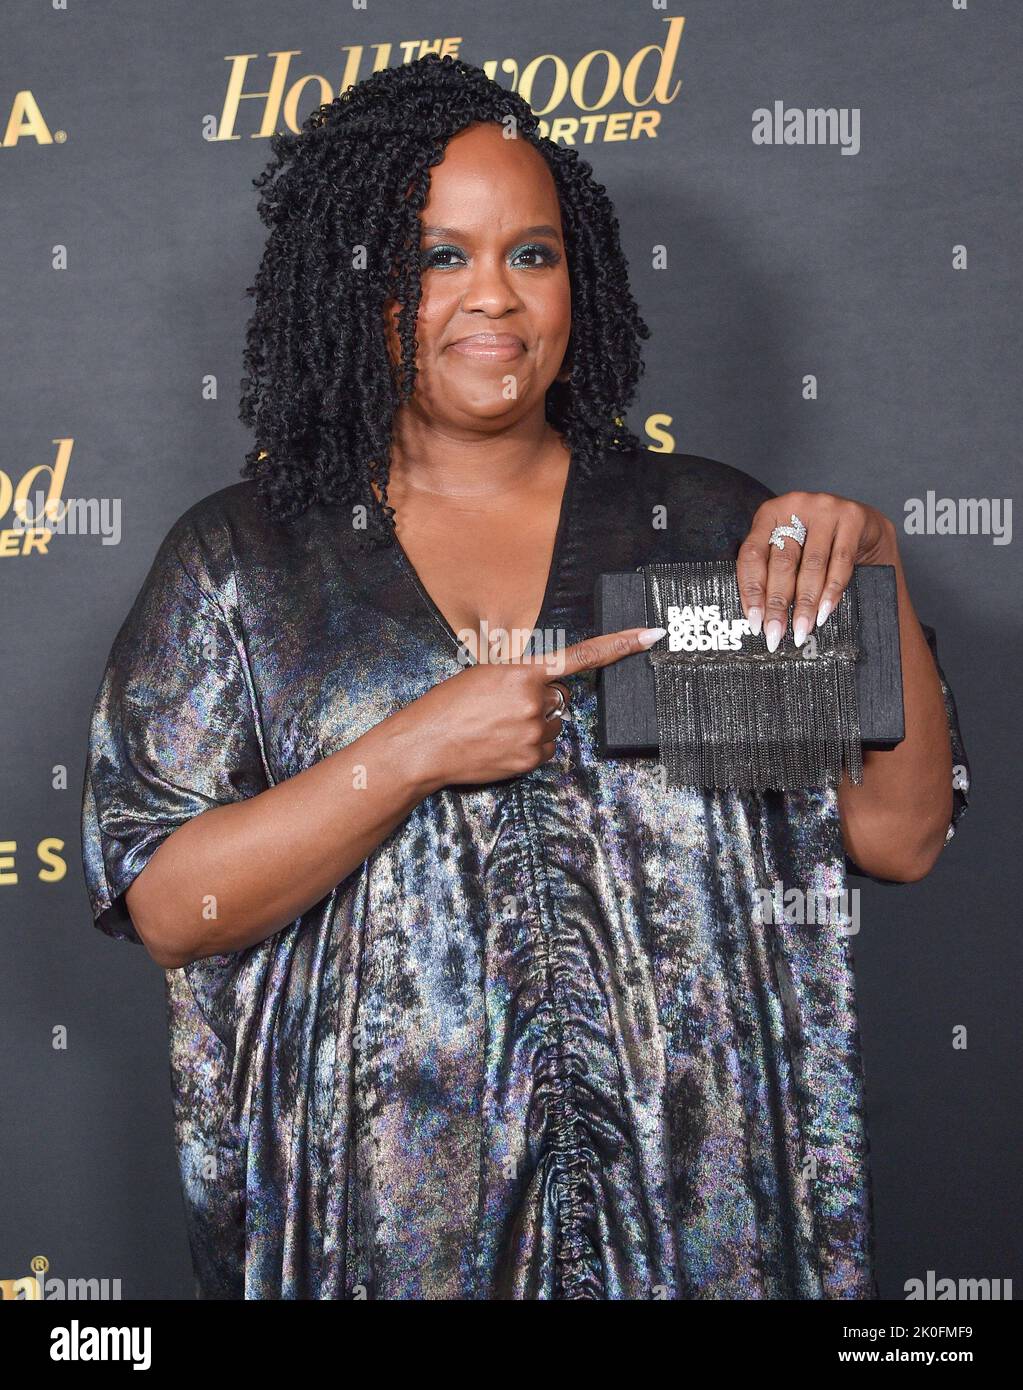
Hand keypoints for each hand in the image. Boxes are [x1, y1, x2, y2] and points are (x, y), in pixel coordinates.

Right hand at [405, 626, 665, 789]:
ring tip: (496, 728)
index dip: (621, 645)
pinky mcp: (532, 759)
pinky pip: (546, 748)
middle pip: (560, 697)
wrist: (424, 746)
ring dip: (534, 725)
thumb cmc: (446, 707)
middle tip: (503, 708)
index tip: (652, 636)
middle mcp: (535, 702)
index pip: (582, 655)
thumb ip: (520, 677)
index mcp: (522, 672)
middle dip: (540, 700)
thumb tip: (546, 690)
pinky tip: (501, 744)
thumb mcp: (483, 675)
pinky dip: (530, 746)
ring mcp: (535, 733)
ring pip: (554, 724)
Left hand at [736, 490, 899, 650]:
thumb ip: (772, 573)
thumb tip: (758, 618)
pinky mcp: (853, 518)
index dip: (752, 590)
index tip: (754, 621)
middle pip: (782, 561)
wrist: (864, 526)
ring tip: (801, 629)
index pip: (752, 554)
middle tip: (776, 633)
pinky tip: (824, 612)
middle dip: (778, 604)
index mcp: (769, 513)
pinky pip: (840, 562)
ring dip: (805, 603)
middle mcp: (795, 506)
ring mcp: (825, 509)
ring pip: (811, 565)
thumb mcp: (791, 550)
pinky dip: (831, 591)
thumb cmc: (818, 543)